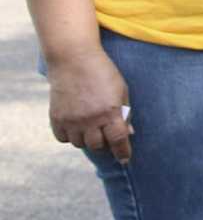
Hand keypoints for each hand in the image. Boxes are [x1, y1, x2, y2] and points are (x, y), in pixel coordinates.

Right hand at [46, 49, 133, 163]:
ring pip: (80, 144)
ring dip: (87, 139)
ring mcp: (71, 120)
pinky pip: (63, 138)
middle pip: (98, 146)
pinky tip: (76, 125)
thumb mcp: (121, 90)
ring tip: (91, 127)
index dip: (123, 152)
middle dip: (104, 143)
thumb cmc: (102, 73)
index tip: (125, 159)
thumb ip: (125, 112)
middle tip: (106, 135)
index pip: (118, 140)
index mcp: (110, 112)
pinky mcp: (56, 118)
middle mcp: (90, 119)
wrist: (73, 60)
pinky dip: (70, 136)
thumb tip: (129, 133)